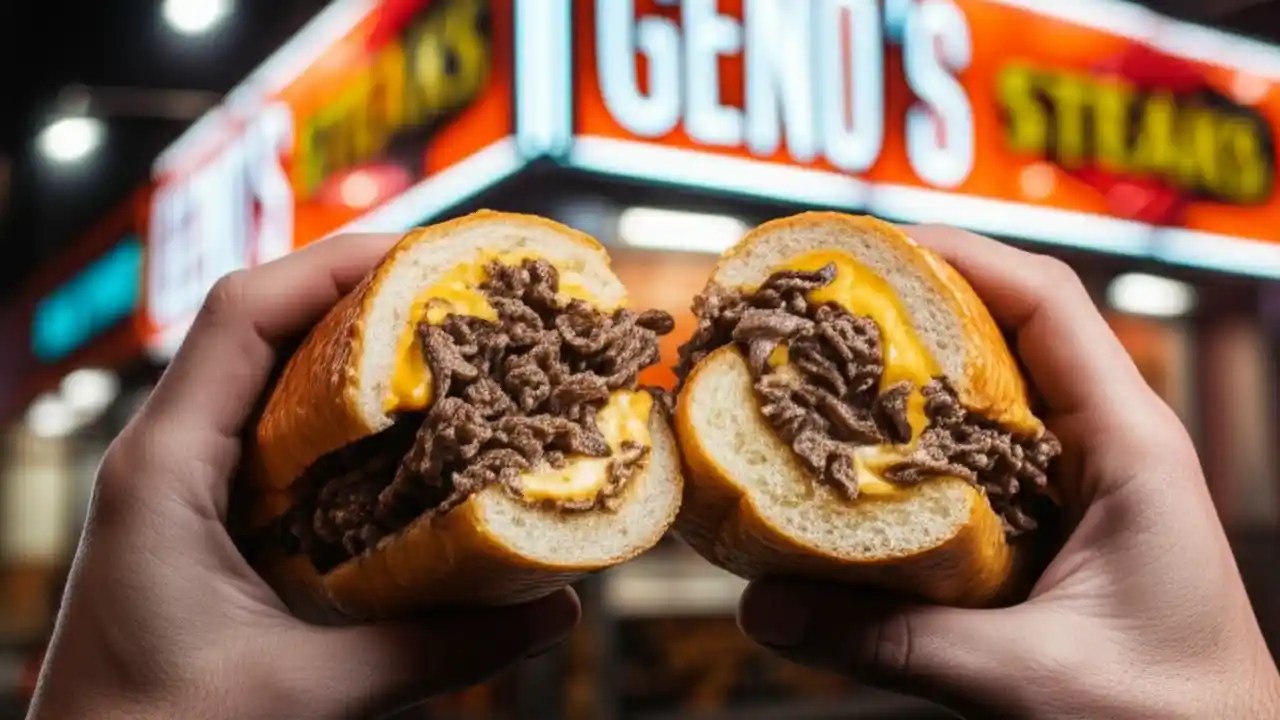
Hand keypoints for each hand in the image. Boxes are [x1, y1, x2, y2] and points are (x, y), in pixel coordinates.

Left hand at [27, 234, 579, 719]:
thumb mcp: (305, 691)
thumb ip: (434, 649)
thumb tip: (549, 609)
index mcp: (164, 467)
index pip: (243, 313)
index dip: (336, 265)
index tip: (433, 256)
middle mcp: (164, 454)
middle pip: (260, 323)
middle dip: (359, 292)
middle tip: (460, 292)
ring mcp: (180, 481)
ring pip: (266, 370)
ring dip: (349, 343)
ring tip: (441, 339)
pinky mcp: (201, 514)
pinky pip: (270, 427)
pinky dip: (335, 406)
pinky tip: (397, 428)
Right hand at [738, 226, 1279, 718]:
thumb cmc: (1170, 717)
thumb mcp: (1026, 674)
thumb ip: (893, 640)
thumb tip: (768, 608)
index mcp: (1130, 445)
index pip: (1046, 302)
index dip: (958, 257)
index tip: (867, 251)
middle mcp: (1106, 443)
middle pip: (1007, 326)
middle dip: (915, 302)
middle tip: (821, 302)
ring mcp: (1081, 478)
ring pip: (990, 386)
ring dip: (913, 365)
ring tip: (825, 360)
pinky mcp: (1053, 518)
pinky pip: (979, 448)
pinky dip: (919, 433)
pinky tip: (864, 451)